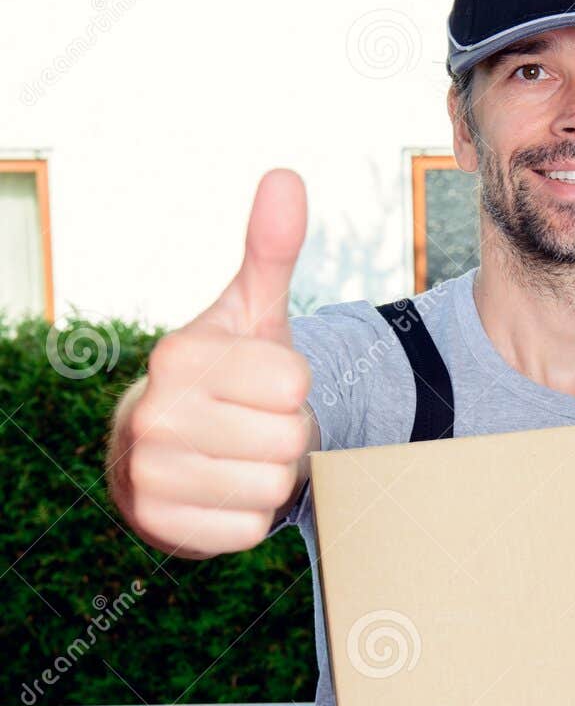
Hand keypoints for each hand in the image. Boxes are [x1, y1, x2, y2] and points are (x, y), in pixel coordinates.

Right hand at [114, 168, 315, 557]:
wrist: (167, 448)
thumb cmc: (223, 374)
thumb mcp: (250, 313)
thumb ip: (271, 249)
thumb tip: (285, 176)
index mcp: (180, 354)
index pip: (294, 380)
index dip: (291, 386)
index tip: (259, 384)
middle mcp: (155, 412)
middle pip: (288, 437)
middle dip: (284, 434)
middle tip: (251, 425)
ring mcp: (150, 472)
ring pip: (272, 487)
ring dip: (268, 477)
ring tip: (238, 456)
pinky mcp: (160, 524)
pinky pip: (248, 530)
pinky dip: (246, 517)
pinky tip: (222, 492)